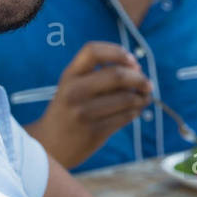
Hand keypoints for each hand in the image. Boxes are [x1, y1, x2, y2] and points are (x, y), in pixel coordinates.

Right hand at [28, 42, 152, 168]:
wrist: (48, 145)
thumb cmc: (68, 110)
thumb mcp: (72, 86)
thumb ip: (98, 74)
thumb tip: (137, 69)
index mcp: (69, 75)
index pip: (93, 51)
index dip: (117, 52)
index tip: (132, 61)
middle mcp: (74, 92)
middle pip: (117, 75)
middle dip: (139, 78)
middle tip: (148, 84)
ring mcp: (84, 114)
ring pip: (127, 98)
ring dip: (142, 98)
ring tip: (143, 99)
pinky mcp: (94, 133)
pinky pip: (126, 117)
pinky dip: (136, 112)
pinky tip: (134, 111)